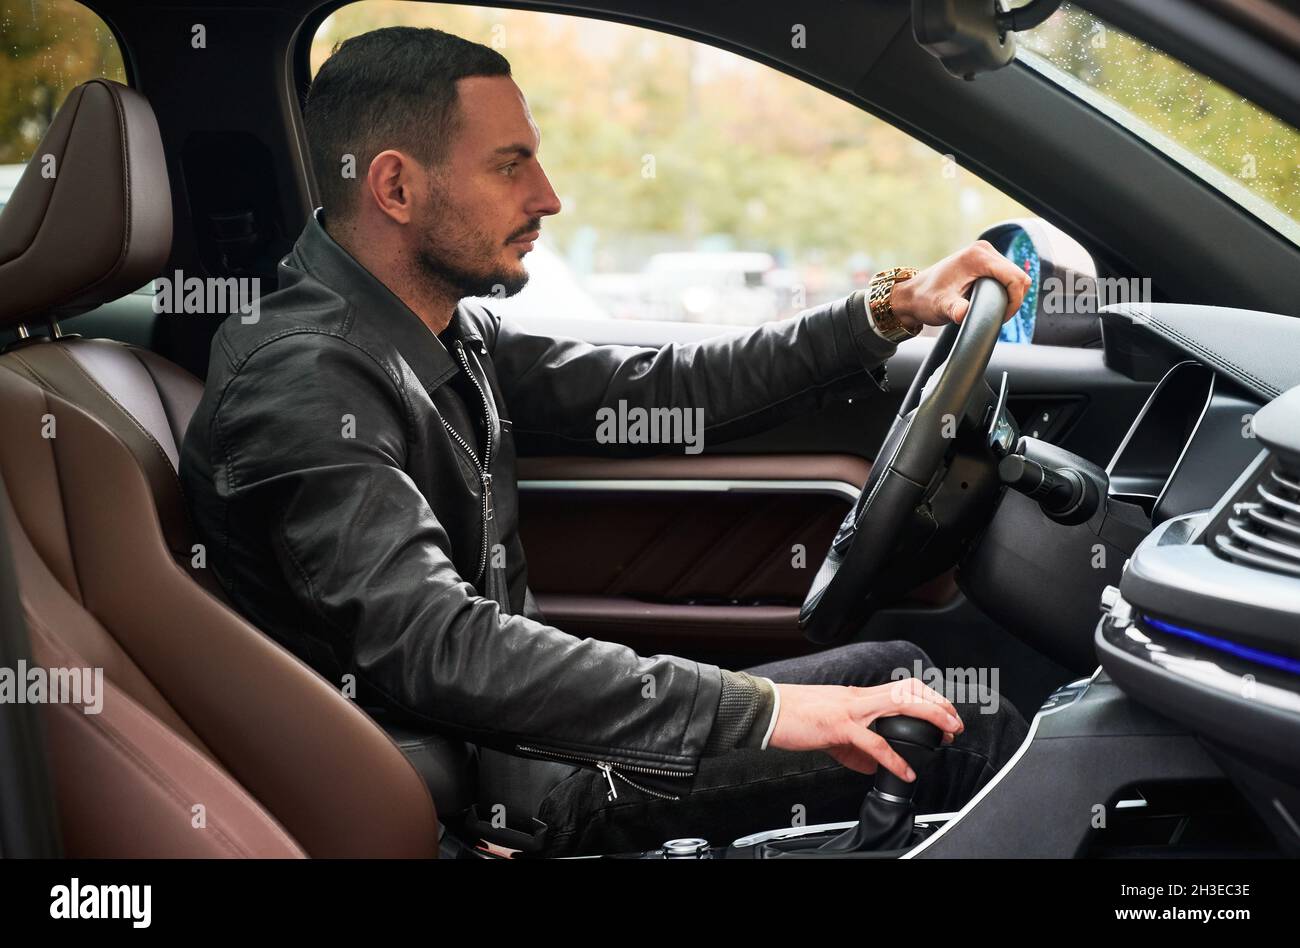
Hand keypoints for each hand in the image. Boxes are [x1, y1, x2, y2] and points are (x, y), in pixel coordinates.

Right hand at [768, 678, 963, 781]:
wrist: (768, 709)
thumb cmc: (793, 716)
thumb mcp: (829, 728)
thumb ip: (852, 744)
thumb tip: (870, 763)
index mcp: (856, 696)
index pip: (901, 687)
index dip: (927, 696)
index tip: (944, 711)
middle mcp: (858, 697)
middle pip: (909, 691)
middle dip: (939, 705)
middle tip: (956, 723)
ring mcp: (850, 710)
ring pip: (900, 704)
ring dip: (930, 717)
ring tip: (947, 735)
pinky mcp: (839, 726)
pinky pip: (874, 742)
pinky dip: (895, 758)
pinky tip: (906, 770)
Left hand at [889, 240, 1031, 333]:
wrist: (913, 294)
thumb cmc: (925, 300)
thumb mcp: (941, 307)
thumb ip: (954, 310)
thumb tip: (963, 314)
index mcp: (978, 256)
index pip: (1015, 277)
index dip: (1014, 300)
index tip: (1002, 316)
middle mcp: (984, 250)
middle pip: (1018, 276)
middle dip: (1013, 299)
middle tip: (997, 316)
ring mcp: (986, 254)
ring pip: (1015, 277)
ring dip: (1010, 296)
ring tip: (993, 311)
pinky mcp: (985, 261)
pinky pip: (1007, 277)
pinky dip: (1005, 291)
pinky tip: (991, 302)